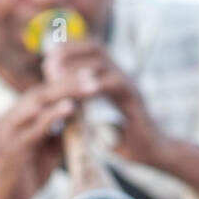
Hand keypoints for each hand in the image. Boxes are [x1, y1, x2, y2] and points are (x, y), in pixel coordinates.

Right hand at [0, 67, 97, 198]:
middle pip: (41, 92)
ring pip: (37, 104)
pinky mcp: (12, 148)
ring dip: (64, 94)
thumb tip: (84, 113)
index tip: (90, 75)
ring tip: (87, 87)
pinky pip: (34, 127)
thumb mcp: (49, 148)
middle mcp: (9, 118)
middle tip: (92, 75)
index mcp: (16, 116)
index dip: (66, 82)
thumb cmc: (28, 175)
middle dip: (68, 82)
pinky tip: (70, 108)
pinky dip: (53, 115)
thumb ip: (62, 130)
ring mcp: (8, 132)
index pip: (42, 91)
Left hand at [42, 38, 169, 167]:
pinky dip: (96, 84)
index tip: (46, 58)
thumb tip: (59, 101)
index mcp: (111, 76)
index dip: (68, 49)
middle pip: (95, 47)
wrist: (152, 152)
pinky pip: (115, 83)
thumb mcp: (96, 118)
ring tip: (57, 75)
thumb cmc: (123, 138)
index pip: (90, 49)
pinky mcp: (134, 97)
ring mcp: (129, 83)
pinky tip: (80, 90)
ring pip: (102, 62)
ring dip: (76, 66)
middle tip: (48, 64)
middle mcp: (121, 74)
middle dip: (69, 51)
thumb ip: (82, 106)